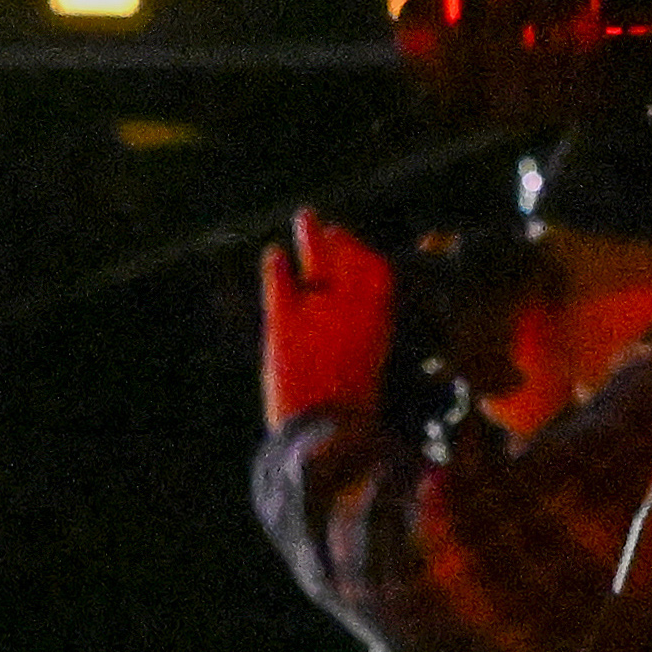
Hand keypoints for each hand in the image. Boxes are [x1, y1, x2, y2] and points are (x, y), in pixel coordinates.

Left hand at [259, 212, 397, 426]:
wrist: (325, 433)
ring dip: (311, 237)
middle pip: (348, 260)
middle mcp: (351, 307)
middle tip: (331, 228)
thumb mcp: (370, 379)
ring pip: (316, 260)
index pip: (378, 273)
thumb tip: (363, 343)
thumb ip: (365, 351)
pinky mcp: (283, 323)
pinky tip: (272, 255)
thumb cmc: (351, 419)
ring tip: (306, 217)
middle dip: (341, 242)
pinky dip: (275, 268)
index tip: (358, 245)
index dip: (366, 255)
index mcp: (379, 322)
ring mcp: (317, 311)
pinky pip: (280, 285)